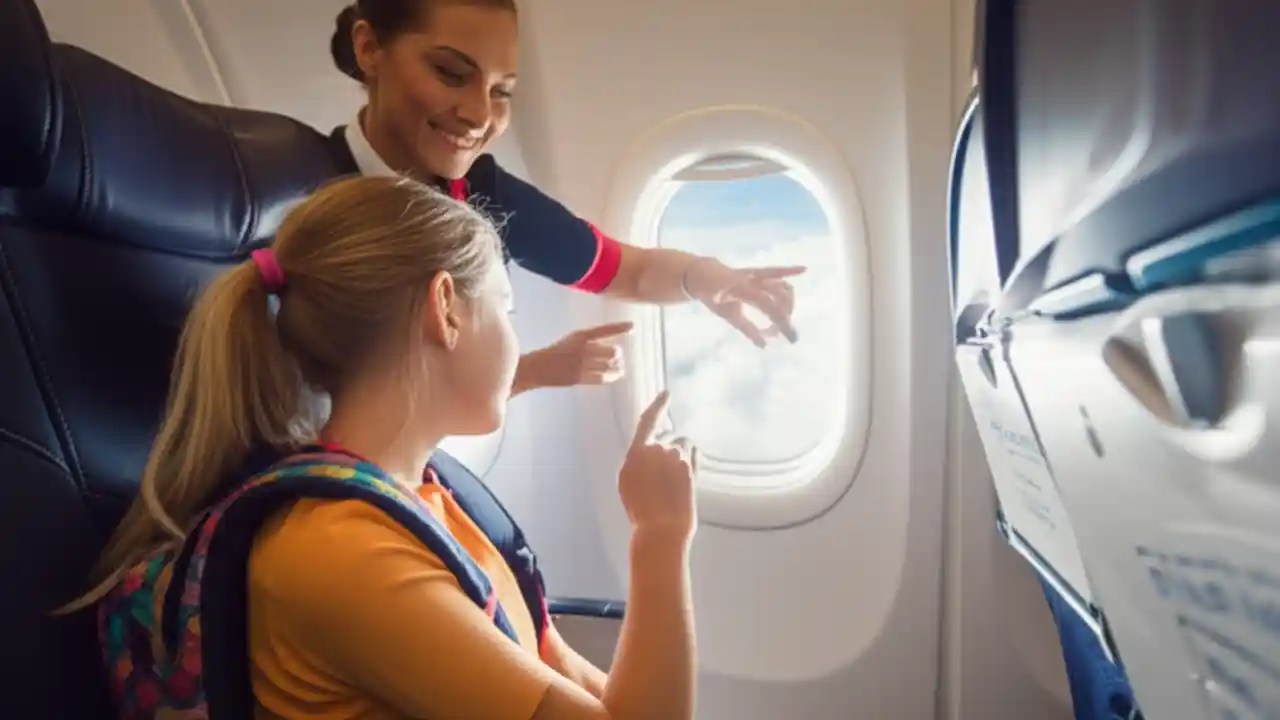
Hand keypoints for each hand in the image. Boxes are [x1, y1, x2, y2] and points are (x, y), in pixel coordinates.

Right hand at [513, 322, 632, 394]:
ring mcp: (580, 363)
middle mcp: (582, 348)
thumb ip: (590, 341)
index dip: (619, 327)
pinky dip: (611, 377)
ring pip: (608, 365)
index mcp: (580, 335)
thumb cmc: (556, 352)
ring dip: (618, 367)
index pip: (604, 329)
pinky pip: (601, 378)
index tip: (632, 325)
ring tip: (621, 368)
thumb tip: (613, 347)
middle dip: (618, 355)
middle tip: (619, 358)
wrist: (537, 367)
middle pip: (611, 351)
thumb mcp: (572, 340)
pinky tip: (616, 376)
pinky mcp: (578, 377)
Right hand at [618, 391, 697, 540]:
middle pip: (667, 438)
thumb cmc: (642, 511)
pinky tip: (685, 481)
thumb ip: (637, 461)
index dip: (658, 406)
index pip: (647, 422)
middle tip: (665, 479)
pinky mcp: (688, 465)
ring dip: (681, 457)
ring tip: (674, 483)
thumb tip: (649, 449)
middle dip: (669, 451)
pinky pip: (693, 453)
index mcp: (634, 454)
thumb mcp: (628, 484)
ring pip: (682, 445)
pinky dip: (691, 461)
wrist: (661, 528)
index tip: (667, 393)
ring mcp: (672, 456)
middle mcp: (653, 449)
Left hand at [684, 258, 804, 347]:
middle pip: (779, 297)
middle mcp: (752, 279)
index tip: (790, 337)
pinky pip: (776, 271)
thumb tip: (763, 346)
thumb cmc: (712, 297)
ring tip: (785, 319)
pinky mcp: (758, 271)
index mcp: (742, 290)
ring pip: (781, 287)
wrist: (701, 274)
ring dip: (788, 304)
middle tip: (785, 334)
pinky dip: (790, 270)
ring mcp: (756, 274)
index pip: (769, 306)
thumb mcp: (728, 315)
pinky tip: (804, 269)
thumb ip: (747, 329)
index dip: (781, 322)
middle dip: (786, 316)